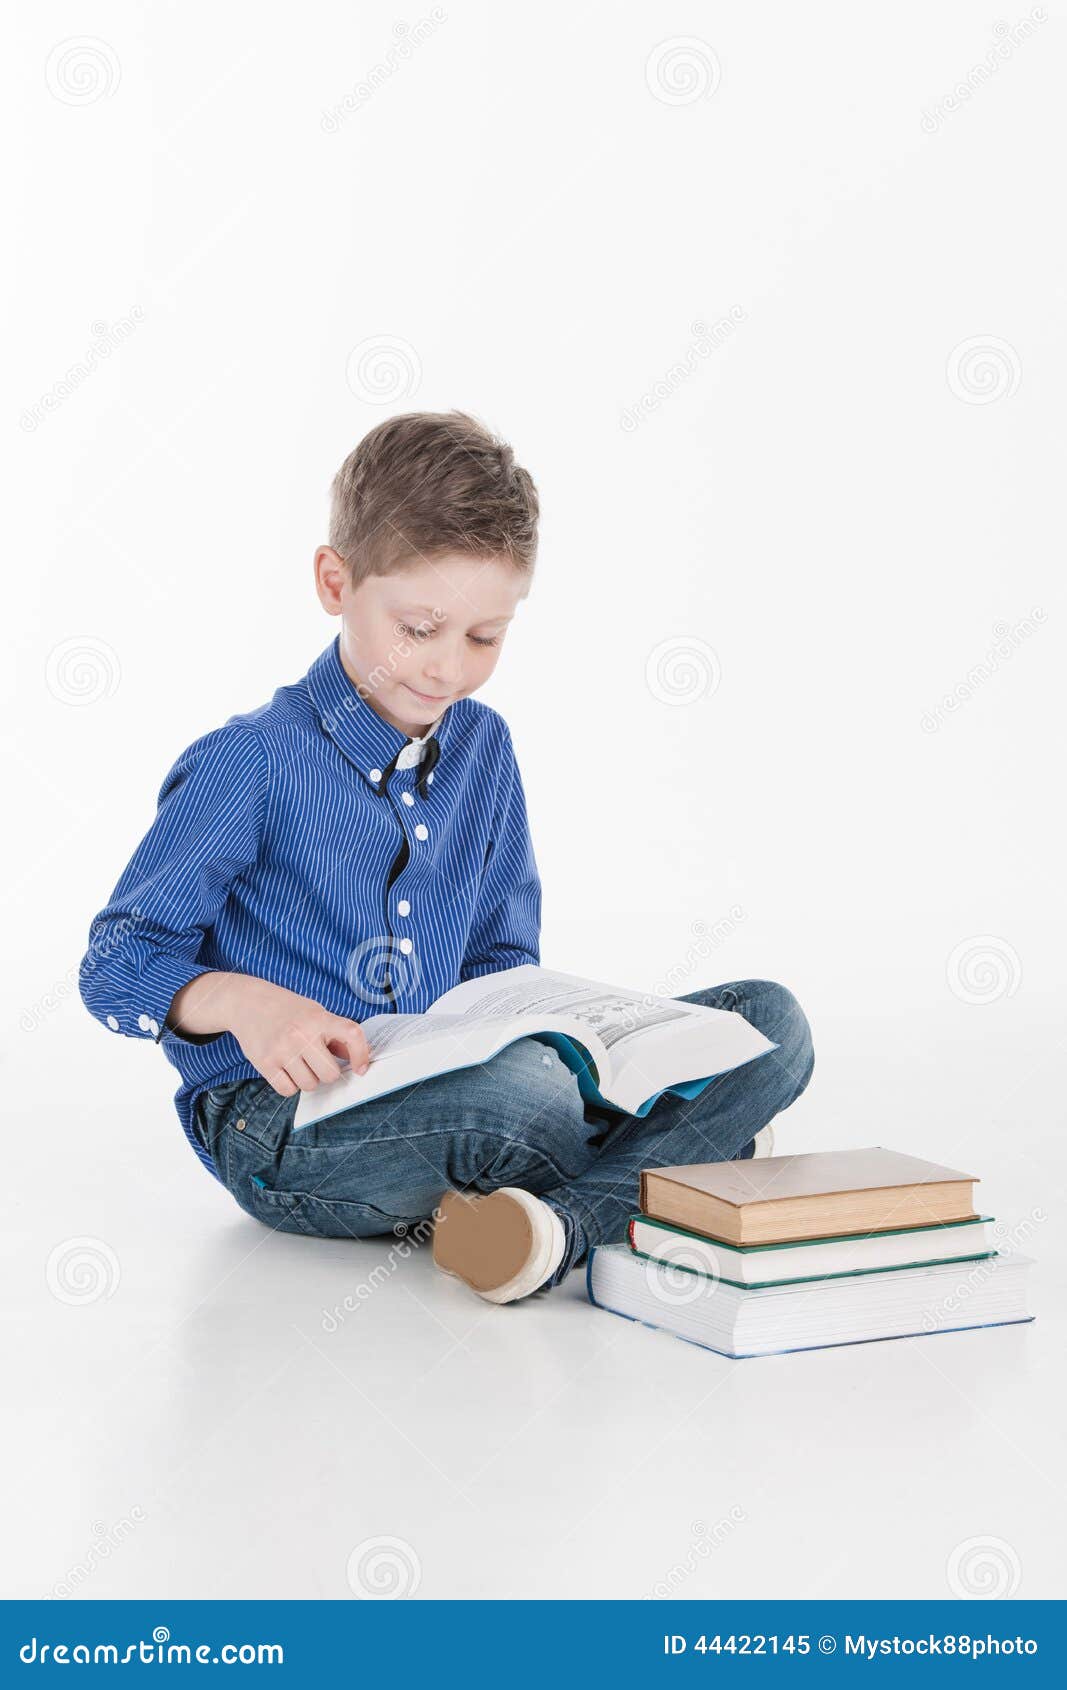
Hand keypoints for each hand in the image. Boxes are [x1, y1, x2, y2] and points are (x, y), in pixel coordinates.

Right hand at [223, 977, 371, 1098]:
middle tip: (317, 1062)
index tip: (360, 1068)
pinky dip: (290, 1085)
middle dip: (327, 1073)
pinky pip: (287, 1090)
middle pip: (330, 1074)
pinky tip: (286, 1070)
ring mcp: (282, 1050)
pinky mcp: (265, 1063)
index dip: (361, 1054)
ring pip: (310, 1085)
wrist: (247, 1003)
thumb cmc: (286, 1010)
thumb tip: (356, 1060)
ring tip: (299, 1063)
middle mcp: (301, 1034)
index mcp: (318, 1018)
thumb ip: (335, 1035)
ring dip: (308, 1080)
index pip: (352, 1035)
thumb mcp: (315, 1013)